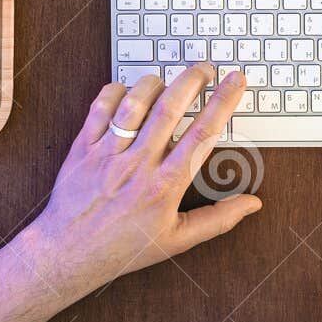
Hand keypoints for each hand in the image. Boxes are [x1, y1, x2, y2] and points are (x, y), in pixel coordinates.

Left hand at [15, 63, 260, 301]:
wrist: (68, 254)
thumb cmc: (124, 248)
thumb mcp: (178, 240)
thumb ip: (218, 219)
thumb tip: (252, 204)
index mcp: (165, 185)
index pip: (203, 133)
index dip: (224, 101)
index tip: (235, 81)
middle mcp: (138, 165)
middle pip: (170, 107)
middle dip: (192, 79)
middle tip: (205, 68)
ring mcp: (108, 154)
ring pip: (135, 101)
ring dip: (156, 82)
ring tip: (167, 80)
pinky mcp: (84, 147)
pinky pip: (100, 107)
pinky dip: (117, 91)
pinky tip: (128, 92)